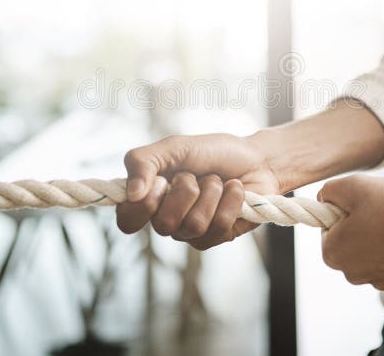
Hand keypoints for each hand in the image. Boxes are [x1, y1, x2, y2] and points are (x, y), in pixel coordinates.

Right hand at [115, 134, 280, 249]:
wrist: (255, 157)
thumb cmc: (211, 151)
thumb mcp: (173, 146)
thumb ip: (143, 161)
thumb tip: (132, 194)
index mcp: (149, 197)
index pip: (127, 220)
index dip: (143, 205)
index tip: (161, 181)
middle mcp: (166, 218)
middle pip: (163, 225)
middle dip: (185, 191)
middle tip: (194, 175)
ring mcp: (191, 232)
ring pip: (193, 226)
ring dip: (210, 193)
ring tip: (217, 180)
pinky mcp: (217, 236)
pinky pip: (218, 227)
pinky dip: (230, 200)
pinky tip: (234, 189)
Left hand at [319, 174, 383, 289]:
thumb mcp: (356, 186)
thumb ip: (330, 190)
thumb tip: (324, 197)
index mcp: (333, 254)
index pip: (327, 221)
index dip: (345, 205)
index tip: (364, 201)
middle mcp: (351, 273)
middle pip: (348, 233)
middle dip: (362, 217)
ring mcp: (378, 279)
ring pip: (371, 241)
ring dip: (382, 227)